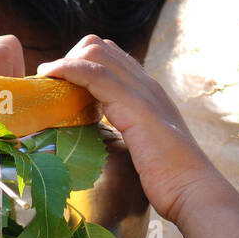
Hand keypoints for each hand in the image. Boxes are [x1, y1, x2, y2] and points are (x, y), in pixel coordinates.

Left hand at [35, 35, 222, 225]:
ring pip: (96, 53)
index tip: (61, 88)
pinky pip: (95, 74)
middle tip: (51, 89)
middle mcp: (145, 85)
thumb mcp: (144, 151)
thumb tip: (102, 147)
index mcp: (148, 94)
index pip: (112, 59)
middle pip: (100, 47)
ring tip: (45, 81)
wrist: (193, 190)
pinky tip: (50, 76)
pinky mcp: (134, 105)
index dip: (82, 66)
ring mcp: (141, 92)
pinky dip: (68, 69)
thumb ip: (127, 139)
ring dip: (64, 62)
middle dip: (69, 60)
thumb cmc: (169, 181)